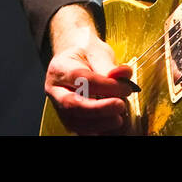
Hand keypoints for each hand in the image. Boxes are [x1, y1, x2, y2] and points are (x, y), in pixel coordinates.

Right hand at [44, 7, 134, 134]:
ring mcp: (59, 107)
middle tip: (120, 105)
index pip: (81, 79)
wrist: (76, 59)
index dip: (105, 85)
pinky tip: (112, 126)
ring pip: (74, 122)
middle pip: (72, 104)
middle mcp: (55, 90)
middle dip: (98, 109)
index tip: (125, 87)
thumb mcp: (97, 52)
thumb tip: (124, 75)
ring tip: (119, 118)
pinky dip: (97, 130)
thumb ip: (109, 65)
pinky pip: (80, 130)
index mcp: (59, 68)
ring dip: (99, 123)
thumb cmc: (86, 54)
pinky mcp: (69, 119)